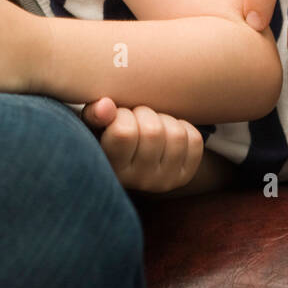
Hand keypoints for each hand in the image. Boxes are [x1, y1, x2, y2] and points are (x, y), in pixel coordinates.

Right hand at [80, 97, 203, 191]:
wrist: (130, 153)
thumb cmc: (107, 132)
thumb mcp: (94, 123)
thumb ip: (95, 114)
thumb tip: (105, 106)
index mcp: (112, 168)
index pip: (124, 133)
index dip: (123, 115)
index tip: (117, 116)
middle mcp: (138, 181)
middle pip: (153, 132)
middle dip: (144, 114)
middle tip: (135, 117)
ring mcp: (164, 180)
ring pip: (176, 135)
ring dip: (164, 119)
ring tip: (150, 123)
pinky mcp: (184, 175)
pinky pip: (194, 140)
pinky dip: (182, 127)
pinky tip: (165, 132)